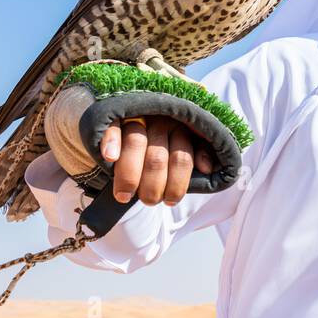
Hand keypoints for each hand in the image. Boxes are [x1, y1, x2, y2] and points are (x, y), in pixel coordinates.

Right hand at [101, 117, 215, 205]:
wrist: (136, 128)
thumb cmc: (165, 150)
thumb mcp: (185, 153)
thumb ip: (198, 158)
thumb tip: (207, 168)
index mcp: (182, 129)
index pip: (182, 159)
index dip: (177, 185)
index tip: (170, 201)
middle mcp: (161, 120)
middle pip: (157, 158)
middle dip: (152, 188)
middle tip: (148, 201)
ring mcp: (137, 116)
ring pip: (135, 144)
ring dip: (129, 175)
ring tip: (124, 196)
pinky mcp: (115, 115)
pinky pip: (113, 126)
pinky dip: (111, 141)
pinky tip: (110, 157)